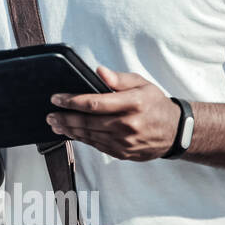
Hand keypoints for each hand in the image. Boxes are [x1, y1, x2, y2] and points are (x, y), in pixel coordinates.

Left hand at [47, 66, 181, 160]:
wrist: (175, 131)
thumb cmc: (155, 104)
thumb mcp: (142, 84)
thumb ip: (119, 79)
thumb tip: (99, 71)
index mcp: (133, 104)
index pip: (95, 103)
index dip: (72, 101)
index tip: (56, 98)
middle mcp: (128, 124)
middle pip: (87, 122)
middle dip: (65, 117)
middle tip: (50, 114)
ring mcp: (125, 141)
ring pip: (89, 136)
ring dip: (68, 130)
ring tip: (55, 124)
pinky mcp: (123, 152)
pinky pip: (96, 145)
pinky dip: (81, 139)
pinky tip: (71, 133)